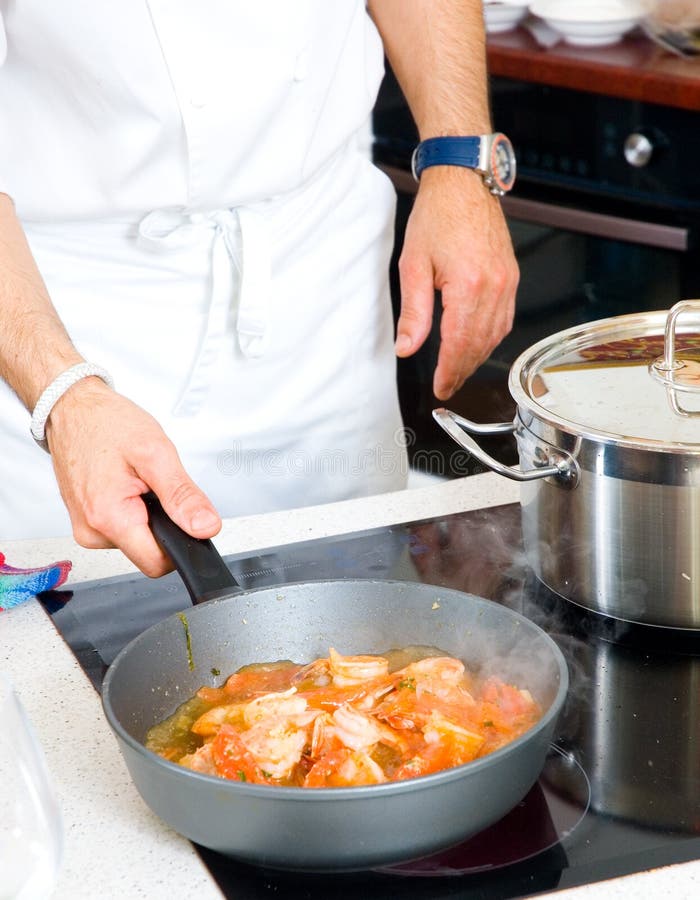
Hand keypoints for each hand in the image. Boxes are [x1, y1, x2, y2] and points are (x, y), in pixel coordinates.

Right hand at [45, 379, 220, 575]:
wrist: (72, 409)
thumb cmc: (106, 424)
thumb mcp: (156, 453)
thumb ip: (183, 496)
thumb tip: (205, 527)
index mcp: (109, 518)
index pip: (158, 563)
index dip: (180, 543)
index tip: (184, 516)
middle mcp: (92, 532)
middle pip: (148, 552)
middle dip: (163, 523)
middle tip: (155, 486)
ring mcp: (87, 529)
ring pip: (137, 540)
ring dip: (148, 514)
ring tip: (137, 479)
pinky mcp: (87, 522)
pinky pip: (123, 529)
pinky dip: (133, 510)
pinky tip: (126, 484)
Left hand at [394, 166, 518, 399]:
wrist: (464, 181)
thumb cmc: (438, 215)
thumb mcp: (413, 265)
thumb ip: (413, 312)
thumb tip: (407, 347)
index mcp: (469, 285)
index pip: (459, 343)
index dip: (449, 371)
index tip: (440, 387)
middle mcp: (495, 286)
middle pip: (480, 344)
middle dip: (462, 370)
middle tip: (447, 386)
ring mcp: (508, 282)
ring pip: (496, 335)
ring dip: (477, 357)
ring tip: (458, 371)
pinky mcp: (512, 277)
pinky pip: (505, 318)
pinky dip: (490, 338)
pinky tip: (477, 346)